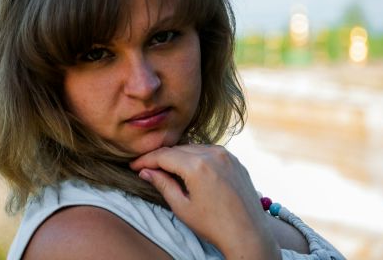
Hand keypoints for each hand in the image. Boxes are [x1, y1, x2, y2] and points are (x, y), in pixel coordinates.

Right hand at [130, 145, 280, 259]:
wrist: (248, 234)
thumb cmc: (214, 225)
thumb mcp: (182, 207)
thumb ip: (163, 184)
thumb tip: (145, 171)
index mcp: (197, 166)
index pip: (164, 155)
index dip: (145, 160)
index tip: (133, 166)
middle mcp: (213, 154)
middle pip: (177, 150)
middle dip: (160, 158)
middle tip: (145, 168)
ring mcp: (226, 155)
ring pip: (193, 148)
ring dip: (178, 156)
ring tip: (165, 169)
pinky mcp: (235, 160)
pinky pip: (209, 152)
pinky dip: (196, 157)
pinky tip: (188, 169)